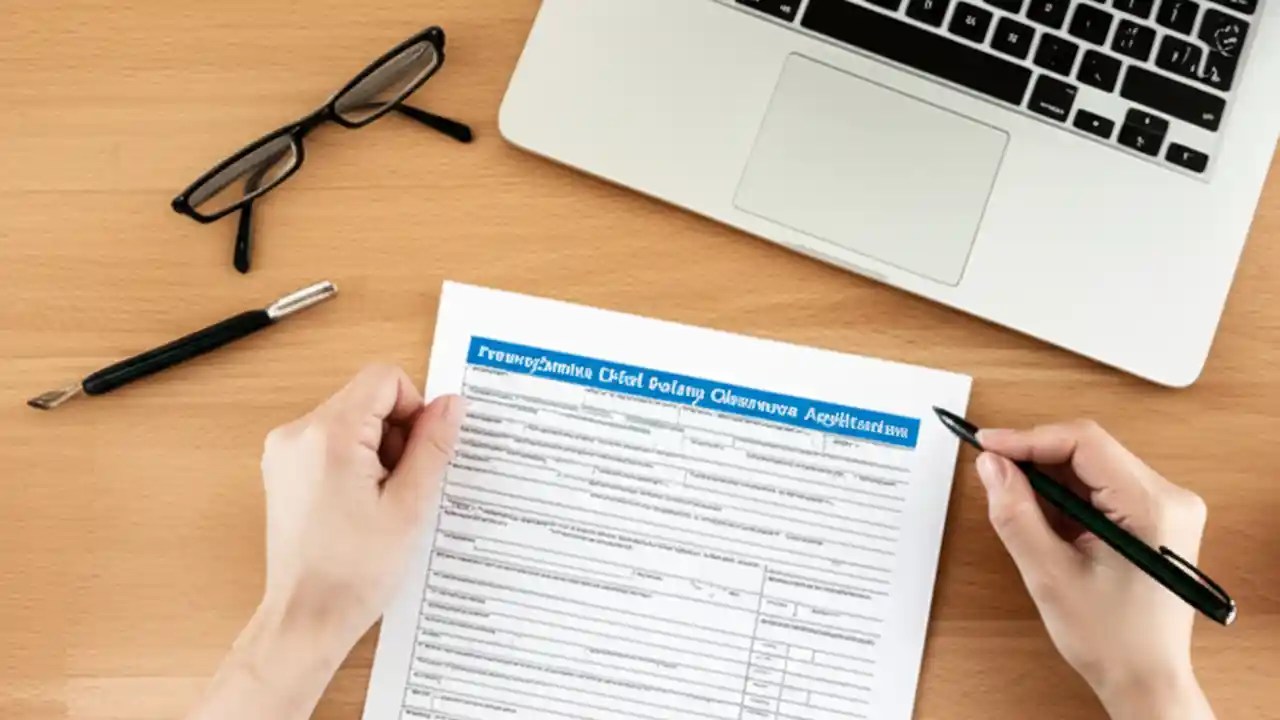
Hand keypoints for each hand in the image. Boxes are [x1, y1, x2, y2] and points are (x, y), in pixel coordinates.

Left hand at [187, 364, 463, 719]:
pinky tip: (360, 503)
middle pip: (366, 397)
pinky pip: (330, 440)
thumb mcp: (410, 506)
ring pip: (351, 419)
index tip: (421, 453)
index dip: (415, 409)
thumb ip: (433, 446)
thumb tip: (453, 404)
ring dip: (377, 449)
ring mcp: (285, 450)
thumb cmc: (355, 572)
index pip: (384, 379)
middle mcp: (298, 432)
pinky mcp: (282, 467)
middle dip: (396, 433)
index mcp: (330, 435)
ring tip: (379, 501)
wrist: (306, 617)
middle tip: (401, 486)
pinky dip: (354, 460)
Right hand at [975, 421, 1215, 719]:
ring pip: (1091, 468)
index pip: (1084, 443)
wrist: (1146, 679)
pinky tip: (1042, 520)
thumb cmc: (1110, 639)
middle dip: (1034, 458)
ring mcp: (1165, 507)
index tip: (985, 444)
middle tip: (990, 472)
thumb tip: (990, 464)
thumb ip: (1016, 513)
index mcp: (1154, 507)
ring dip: (1048, 480)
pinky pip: (1101, 488)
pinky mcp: (1154, 518)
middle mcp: (1169, 497)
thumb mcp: (1050, 575)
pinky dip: (1065, 497)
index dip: (1028, 438)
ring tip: (1014, 503)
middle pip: (1088, 451)